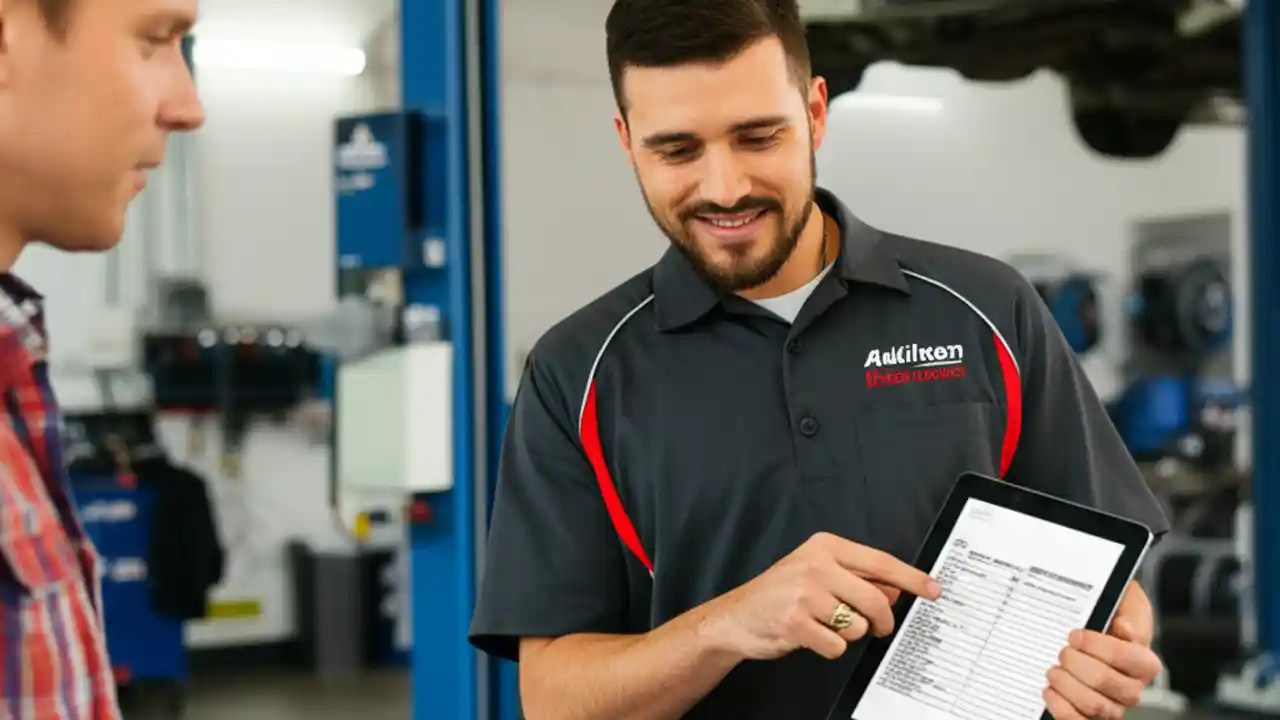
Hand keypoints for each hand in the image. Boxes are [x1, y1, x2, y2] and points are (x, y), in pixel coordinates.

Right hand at [706, 532, 942, 661]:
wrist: (736, 616)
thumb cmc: (780, 594)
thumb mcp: (818, 575)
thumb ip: (858, 579)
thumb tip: (896, 589)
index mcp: (825, 547)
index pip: (880, 561)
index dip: (911, 578)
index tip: (933, 589)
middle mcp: (816, 565)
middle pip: (875, 599)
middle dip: (881, 621)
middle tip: (878, 628)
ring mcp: (804, 593)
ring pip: (857, 626)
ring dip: (847, 634)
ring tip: (823, 625)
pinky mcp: (795, 622)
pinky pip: (836, 645)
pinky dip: (829, 648)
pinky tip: (810, 636)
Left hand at [1044, 582, 1161, 718]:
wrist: (1100, 626)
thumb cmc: (1114, 615)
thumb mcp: (1128, 602)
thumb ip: (1131, 612)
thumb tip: (1125, 629)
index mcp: (1144, 662)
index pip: (1124, 656)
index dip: (1095, 645)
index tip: (1074, 634)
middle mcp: (1132, 687)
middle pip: (1105, 681)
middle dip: (1076, 663)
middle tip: (1062, 651)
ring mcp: (1112, 704)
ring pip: (1094, 706)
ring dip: (1067, 686)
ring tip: (1053, 670)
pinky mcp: (1091, 714)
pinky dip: (1062, 709)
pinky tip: (1050, 691)